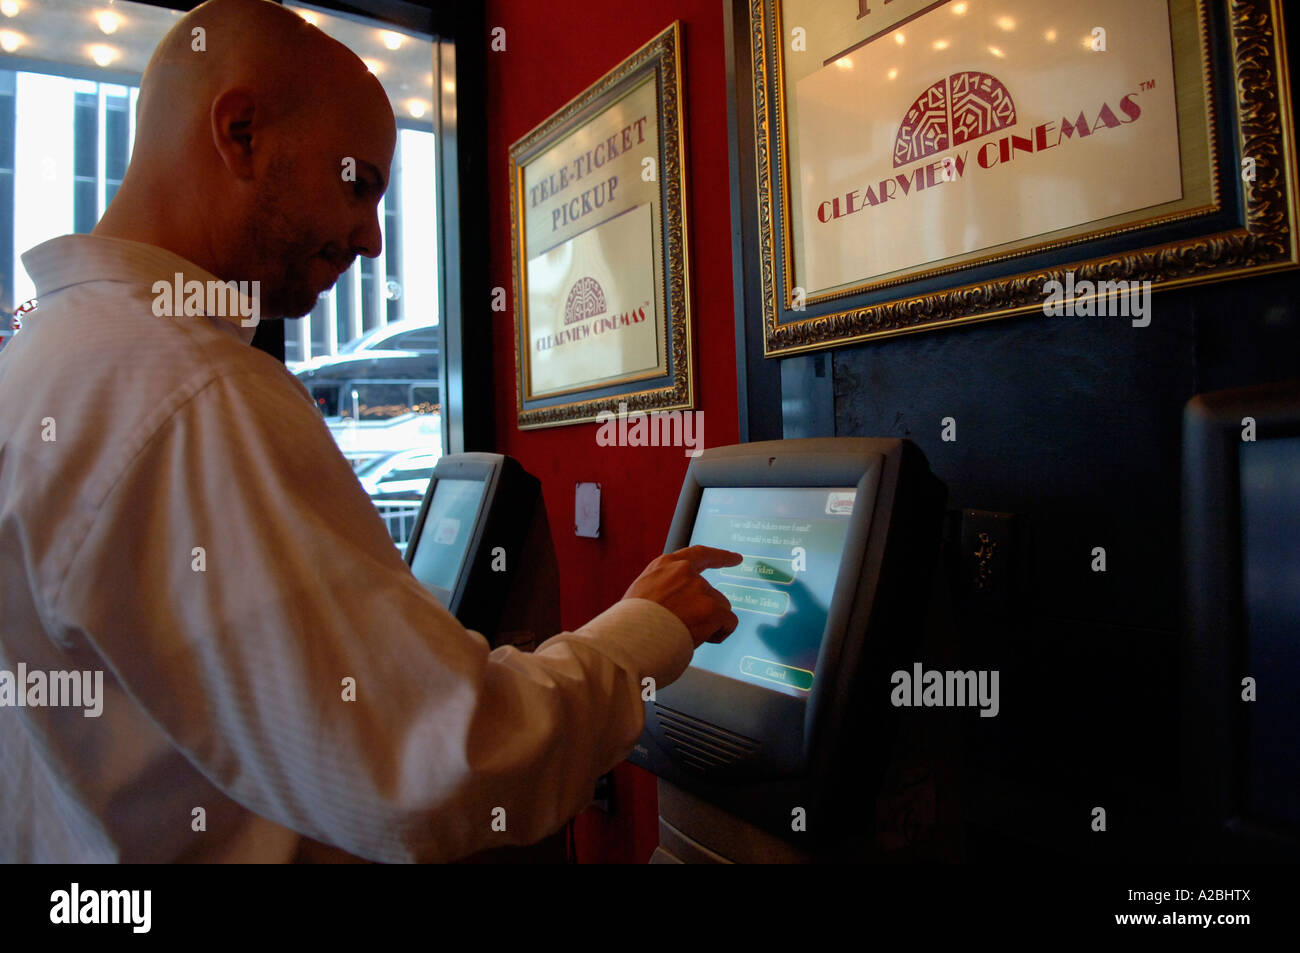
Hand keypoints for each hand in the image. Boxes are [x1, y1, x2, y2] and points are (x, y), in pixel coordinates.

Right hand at [624, 545, 742, 647]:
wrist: (630, 638)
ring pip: (720, 608)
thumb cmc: (630, 623)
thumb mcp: (642, 592)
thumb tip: (677, 605)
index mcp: (665, 565)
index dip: (719, 557)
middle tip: (681, 628)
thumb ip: (664, 590)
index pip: (699, 555)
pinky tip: (700, 640)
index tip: (735, 558)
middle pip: (710, 592)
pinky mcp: (712, 608)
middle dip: (704, 611)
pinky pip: (729, 622)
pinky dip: (720, 633)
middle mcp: (685, 572)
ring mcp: (700, 589)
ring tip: (684, 634)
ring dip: (709, 623)